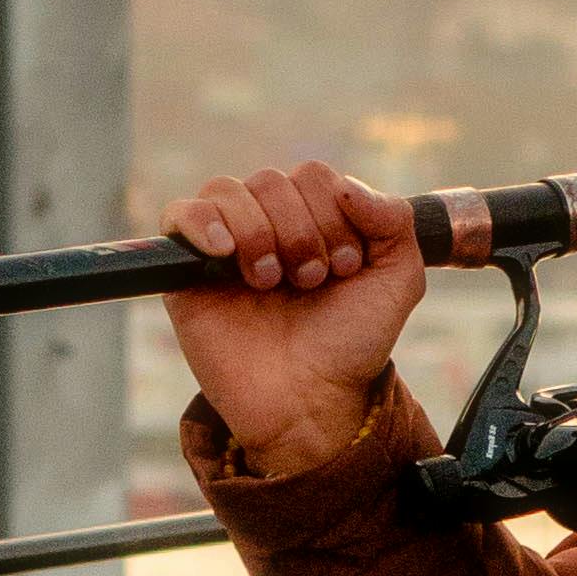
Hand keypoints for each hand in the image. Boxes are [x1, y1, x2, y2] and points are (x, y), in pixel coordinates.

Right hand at [161, 162, 424, 479]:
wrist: (310, 400)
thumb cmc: (350, 344)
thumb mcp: (397, 279)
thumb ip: (393, 219)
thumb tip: (346, 185)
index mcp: (315, 221)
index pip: (314, 175)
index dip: (332, 214)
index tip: (345, 268)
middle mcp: (270, 227)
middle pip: (272, 180)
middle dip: (301, 230)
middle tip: (311, 282)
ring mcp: (227, 247)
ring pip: (227, 190)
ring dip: (260, 233)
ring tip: (273, 282)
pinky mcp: (186, 273)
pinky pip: (178, 214)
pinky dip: (202, 222)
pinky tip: (225, 252)